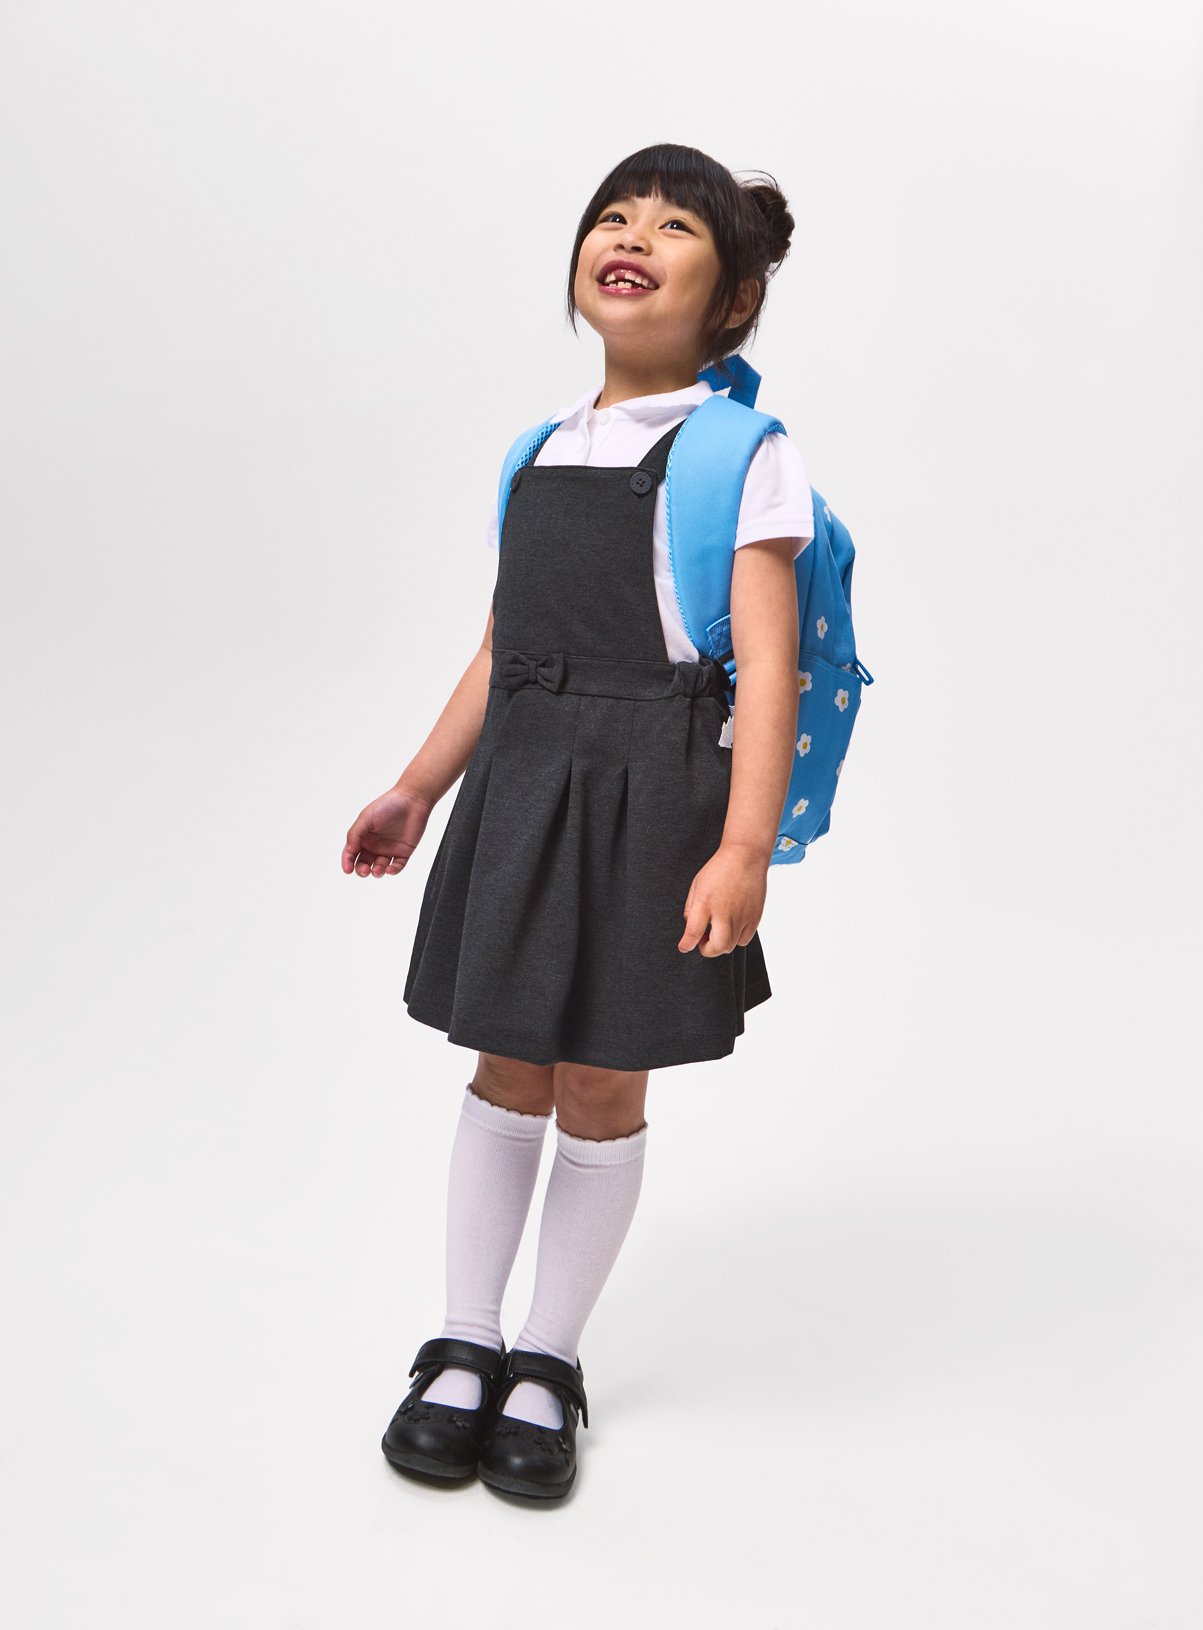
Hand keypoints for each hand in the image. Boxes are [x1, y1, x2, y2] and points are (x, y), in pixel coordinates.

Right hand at [342, 784, 435, 877]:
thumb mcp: (366, 817)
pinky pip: (397, 866)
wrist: (412, 800)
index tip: (347, 870)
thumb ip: (355, 834)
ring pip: (380, 868)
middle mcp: (375, 844)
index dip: (347, 862)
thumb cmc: (388, 804)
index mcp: (363, 836)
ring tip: (378, 869)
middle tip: (364, 870)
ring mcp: (389, 849)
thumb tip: (350, 851)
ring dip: (377, 872)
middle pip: (364, 864)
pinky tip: (390, 869)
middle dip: (362, 870)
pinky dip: (393, 871)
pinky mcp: (403, 852)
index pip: (351, 853)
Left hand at [678, 843, 768, 957]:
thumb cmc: (719, 869)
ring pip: (731, 947)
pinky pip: (744, 940)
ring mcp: (742, 916)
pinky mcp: (755, 917)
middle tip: (703, 939)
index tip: (684, 947)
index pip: (693, 932)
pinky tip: (731, 925)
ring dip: (721, 943)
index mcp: (705, 902)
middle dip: (707, 949)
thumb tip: (692, 929)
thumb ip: (691, 909)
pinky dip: (735, 938)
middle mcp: (724, 912)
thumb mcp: (697, 885)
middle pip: (717, 947)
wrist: (746, 856)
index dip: (686, 944)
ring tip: (717, 929)